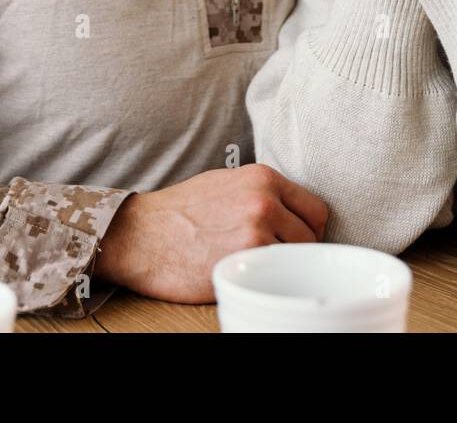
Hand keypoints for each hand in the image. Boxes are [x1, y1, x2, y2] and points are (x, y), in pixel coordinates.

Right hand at [93, 163, 328, 303]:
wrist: (141, 235)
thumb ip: (261, 193)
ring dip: (280, 266)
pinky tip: (245, 276)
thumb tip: (291, 212)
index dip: (309, 230)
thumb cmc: (179, 212)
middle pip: (310, 237)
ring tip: (255, 267)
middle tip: (274, 260)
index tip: (297, 242)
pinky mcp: (245, 260)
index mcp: (263, 177)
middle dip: (296, 251)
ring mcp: (257, 230)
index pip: (315, 209)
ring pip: (295, 259)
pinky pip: (274, 276)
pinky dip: (265, 280)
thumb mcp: (225, 183)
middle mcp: (264, 200)